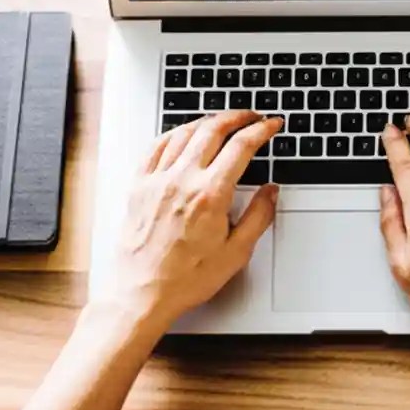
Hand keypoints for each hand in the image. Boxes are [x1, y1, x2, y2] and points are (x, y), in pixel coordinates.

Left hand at [95, 110, 281, 338]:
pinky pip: (155, 147)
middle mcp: (182, 181)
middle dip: (237, 116)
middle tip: (251, 116)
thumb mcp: (236, 253)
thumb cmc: (185, 279)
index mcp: (210, 195)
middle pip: (213, 129)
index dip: (261, 130)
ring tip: (221, 120)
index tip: (271, 125)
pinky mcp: (139, 186)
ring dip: (207, 120)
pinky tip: (182, 134)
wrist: (143, 294)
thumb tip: (271, 191)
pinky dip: (173, 133)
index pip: (241, 146)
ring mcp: (157, 181)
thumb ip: (258, 216)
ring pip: (184, 132)